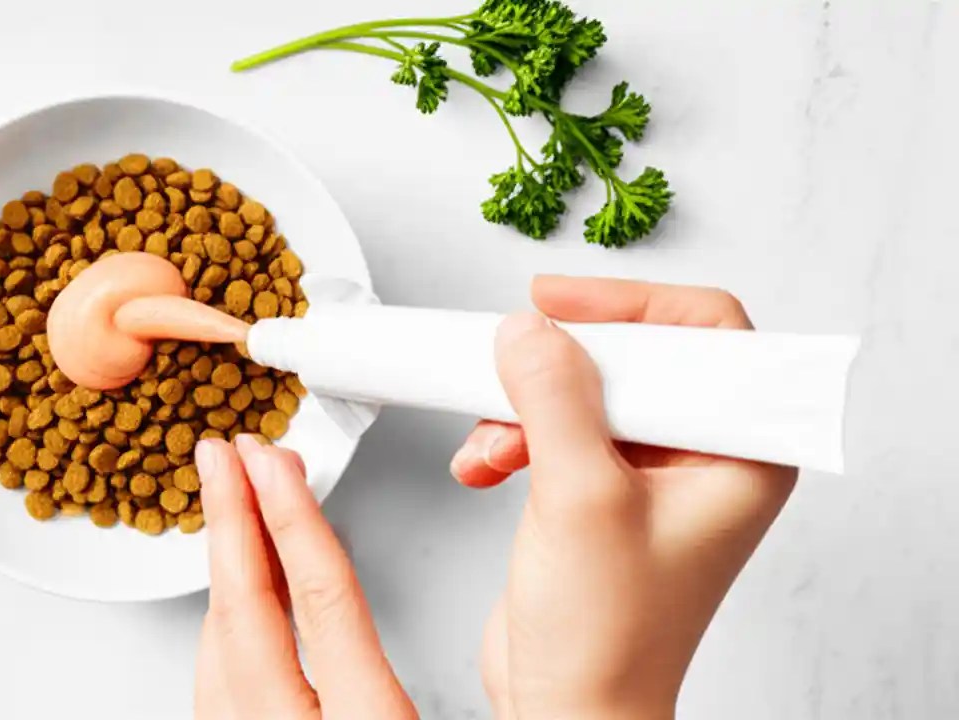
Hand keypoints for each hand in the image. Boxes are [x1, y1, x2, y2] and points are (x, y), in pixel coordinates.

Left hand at [193, 435, 416, 719]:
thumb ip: (430, 675)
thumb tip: (452, 618)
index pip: (322, 600)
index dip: (294, 518)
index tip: (274, 463)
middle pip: (248, 612)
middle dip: (233, 518)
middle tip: (226, 458)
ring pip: (219, 643)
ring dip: (228, 567)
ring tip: (237, 507)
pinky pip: (214, 679)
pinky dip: (229, 623)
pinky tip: (242, 599)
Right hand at [450, 276, 797, 719]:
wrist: (569, 707)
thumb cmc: (610, 639)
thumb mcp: (580, 499)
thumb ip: (555, 400)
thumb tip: (529, 331)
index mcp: (740, 456)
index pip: (710, 334)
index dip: (634, 305)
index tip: (560, 301)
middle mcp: (702, 459)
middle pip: (637, 356)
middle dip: (561, 365)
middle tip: (512, 359)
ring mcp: (649, 475)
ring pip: (586, 390)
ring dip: (524, 407)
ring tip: (491, 445)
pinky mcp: (599, 491)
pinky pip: (556, 428)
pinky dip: (512, 436)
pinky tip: (484, 464)